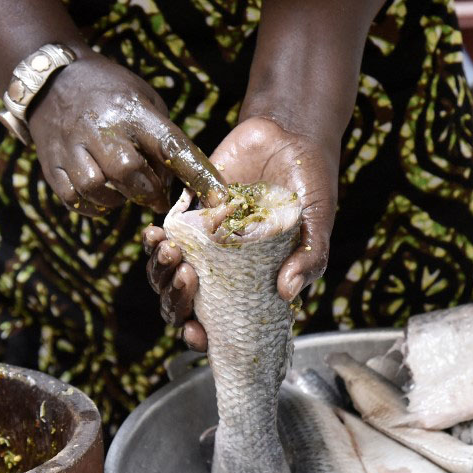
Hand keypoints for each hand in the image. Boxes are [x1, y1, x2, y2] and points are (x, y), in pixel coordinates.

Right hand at [27, 52, 212, 215]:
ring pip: (97, 188)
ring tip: (125, 192)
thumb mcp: (146, 100)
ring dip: (117, 200)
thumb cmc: (112, 93)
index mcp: (133, 111)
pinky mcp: (52, 162)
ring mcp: (72, 145)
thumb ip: (164, 139)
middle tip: (157, 198)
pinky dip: (92, 206)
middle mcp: (101, 127)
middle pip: (128, 172)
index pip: (171, 145)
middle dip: (149, 192)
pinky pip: (73, 197)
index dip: (196, 173)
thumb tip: (177, 182)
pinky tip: (103, 197)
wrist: (52, 79)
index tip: (217, 196)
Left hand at [144, 117, 338, 350]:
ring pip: (169, 272)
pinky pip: (165, 235)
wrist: (290, 135)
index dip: (203, 337)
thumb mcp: (317, 224)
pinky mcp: (190, 213)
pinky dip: (156, 241)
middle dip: (176, 300)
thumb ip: (309, 258)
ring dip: (162, 271)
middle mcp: (224, 269)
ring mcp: (204, 243)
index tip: (197, 334)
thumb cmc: (309, 187)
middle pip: (185, 302)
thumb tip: (288, 294)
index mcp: (253, 283)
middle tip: (188, 280)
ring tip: (171, 254)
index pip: (221, 324)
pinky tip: (157, 236)